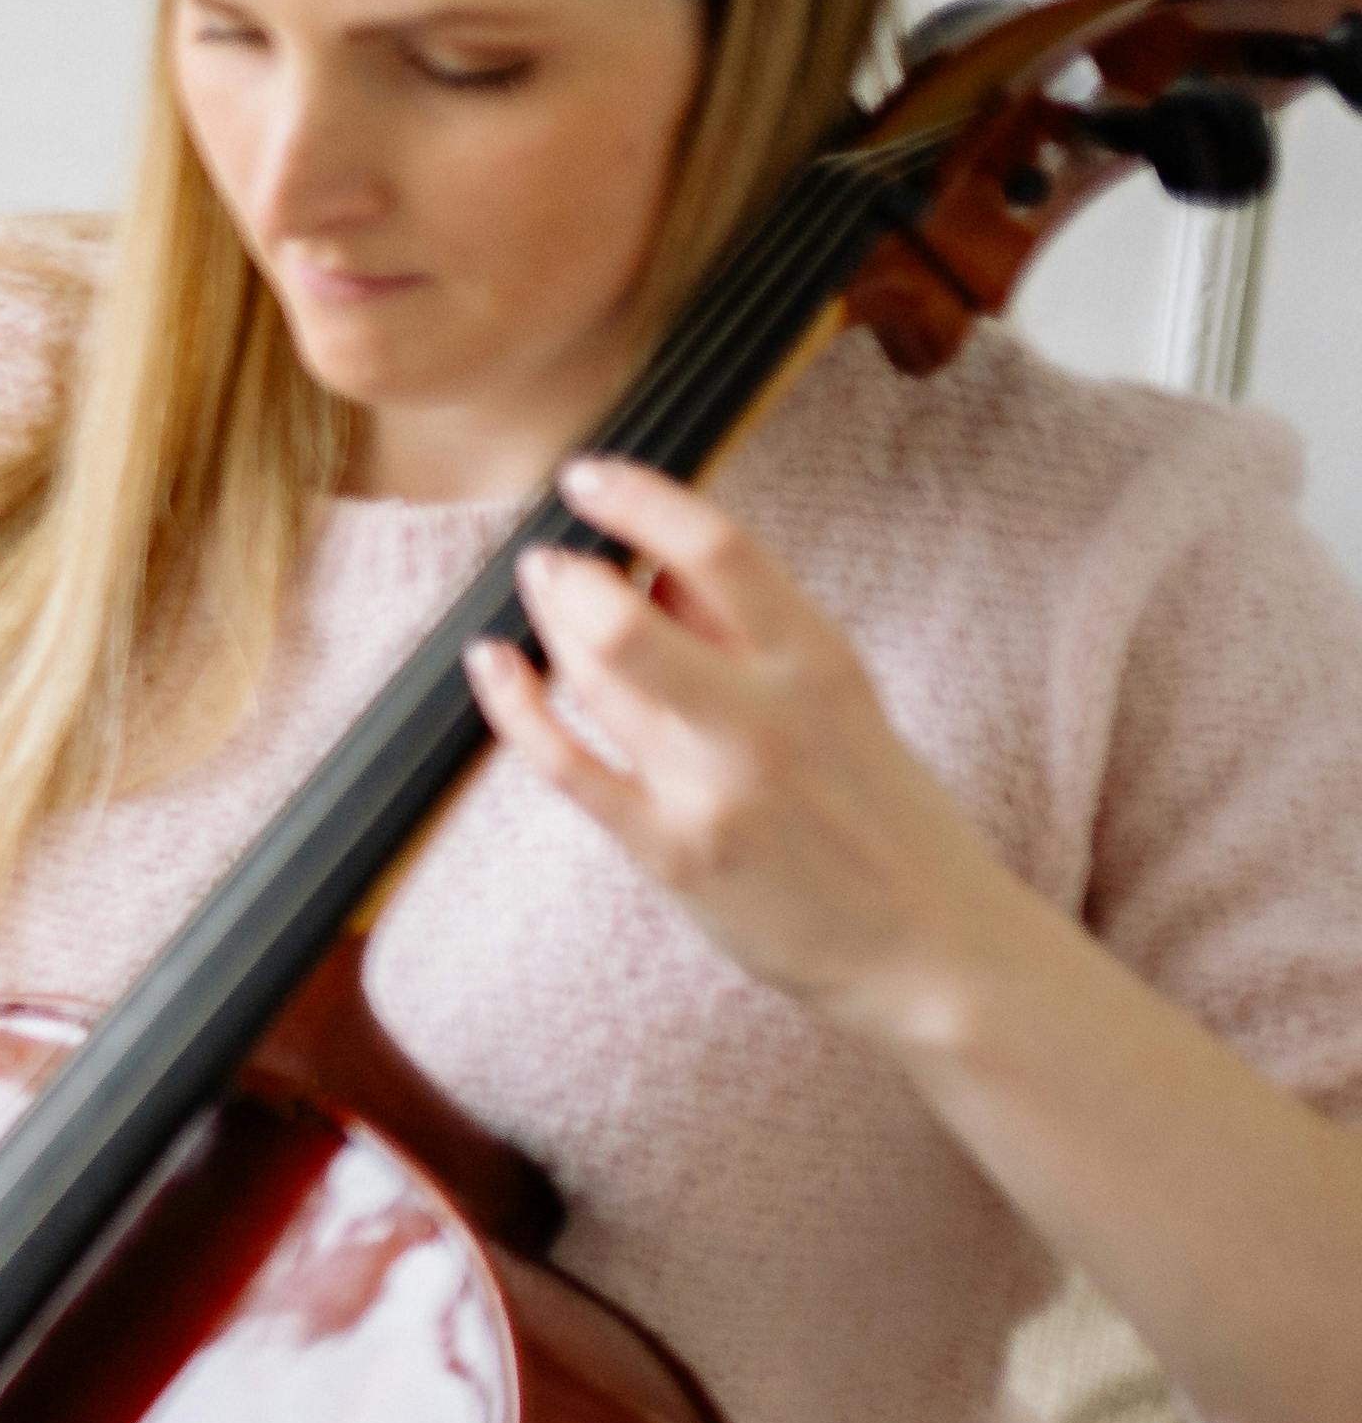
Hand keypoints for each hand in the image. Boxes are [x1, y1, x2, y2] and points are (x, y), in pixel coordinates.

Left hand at [467, 455, 1034, 1045]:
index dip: (640, 499)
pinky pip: (567, 766)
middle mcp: (767, 717)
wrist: (929, 946)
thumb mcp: (838, 697)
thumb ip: (752, 630)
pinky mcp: (672, 852)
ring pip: (594, 685)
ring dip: (546, 632)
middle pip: (627, 621)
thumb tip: (661, 563)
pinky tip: (493, 666)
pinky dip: (517, 708)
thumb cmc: (878, 810)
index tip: (587, 475)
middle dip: (567, 577)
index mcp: (821, 661)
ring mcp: (714, 789)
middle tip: (545, 558)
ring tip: (533, 607)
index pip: (719, 550)